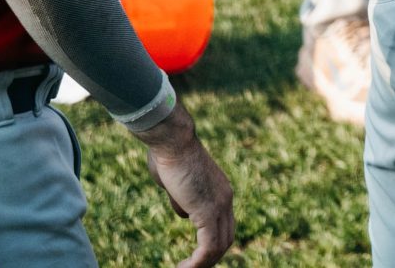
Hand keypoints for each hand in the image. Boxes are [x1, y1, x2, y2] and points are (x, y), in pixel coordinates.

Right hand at [136, 103, 235, 266]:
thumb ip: (181, 199)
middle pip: (226, 238)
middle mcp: (226, 199)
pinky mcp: (207, 211)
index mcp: (221, 191)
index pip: (224, 225)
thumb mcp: (175, 182)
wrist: (172, 139)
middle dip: (210, 257)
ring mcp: (220, 205)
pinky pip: (208, 247)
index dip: (212, 242)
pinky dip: (198, 263)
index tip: (196, 256)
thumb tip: (183, 213)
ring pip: (218, 246)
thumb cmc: (168, 154)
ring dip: (202, 264)